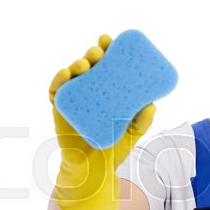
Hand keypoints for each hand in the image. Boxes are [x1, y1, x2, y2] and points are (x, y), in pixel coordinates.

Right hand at [49, 34, 155, 209]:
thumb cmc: (115, 147)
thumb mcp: (134, 133)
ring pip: (72, 75)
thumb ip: (143, 120)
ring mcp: (75, 100)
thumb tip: (152, 105)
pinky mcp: (61, 111)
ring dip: (76, 63)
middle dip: (93, 52)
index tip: (111, 39)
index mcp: (107, 91)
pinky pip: (56, 92)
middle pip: (89, 65)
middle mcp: (90, 92)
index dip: (107, 49)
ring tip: (85, 62)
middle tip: (100, 51)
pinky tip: (66, 74)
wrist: (96, 171)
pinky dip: (59, 81)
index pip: (106, 65)